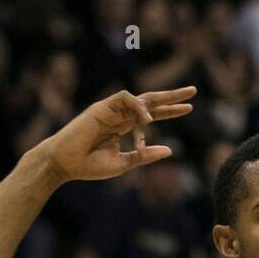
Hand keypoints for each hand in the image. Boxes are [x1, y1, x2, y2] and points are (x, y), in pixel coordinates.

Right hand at [34, 86, 195, 182]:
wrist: (65, 165)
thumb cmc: (89, 166)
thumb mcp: (124, 163)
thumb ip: (145, 156)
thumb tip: (170, 150)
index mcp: (124, 127)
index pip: (151, 115)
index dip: (170, 111)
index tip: (189, 109)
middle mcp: (119, 115)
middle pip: (150, 101)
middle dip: (171, 96)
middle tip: (193, 91)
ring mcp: (110, 110)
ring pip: (140, 98)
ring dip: (161, 101)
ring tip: (181, 107)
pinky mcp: (101, 107)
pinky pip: (124, 98)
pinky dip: (138, 106)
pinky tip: (148, 120)